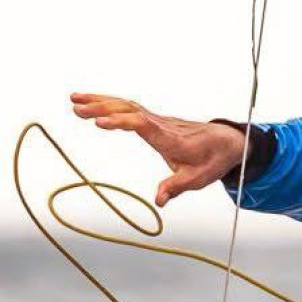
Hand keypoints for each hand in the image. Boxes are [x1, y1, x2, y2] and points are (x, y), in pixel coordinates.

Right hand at [69, 93, 247, 205]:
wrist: (227, 142)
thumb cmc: (212, 160)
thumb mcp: (197, 179)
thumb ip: (176, 187)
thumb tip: (158, 201)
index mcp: (170, 139)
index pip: (143, 125)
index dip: (121, 121)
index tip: (99, 122)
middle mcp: (162, 125)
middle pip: (130, 110)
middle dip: (103, 107)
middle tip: (76, 108)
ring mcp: (157, 120)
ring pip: (127, 105)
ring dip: (101, 101)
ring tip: (74, 100)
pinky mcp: (154, 120)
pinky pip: (129, 108)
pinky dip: (109, 103)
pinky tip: (92, 103)